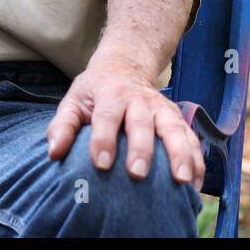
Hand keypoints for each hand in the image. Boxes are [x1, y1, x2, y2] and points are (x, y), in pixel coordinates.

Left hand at [46, 57, 204, 190]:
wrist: (124, 67)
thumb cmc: (95, 91)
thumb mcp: (74, 101)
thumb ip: (62, 126)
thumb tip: (53, 152)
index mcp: (110, 94)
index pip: (106, 116)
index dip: (103, 139)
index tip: (101, 163)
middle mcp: (139, 100)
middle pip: (141, 123)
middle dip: (141, 149)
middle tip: (137, 173)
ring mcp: (162, 109)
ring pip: (174, 130)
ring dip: (180, 154)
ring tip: (181, 180)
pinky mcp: (178, 119)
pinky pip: (191, 139)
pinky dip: (196, 160)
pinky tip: (195, 183)